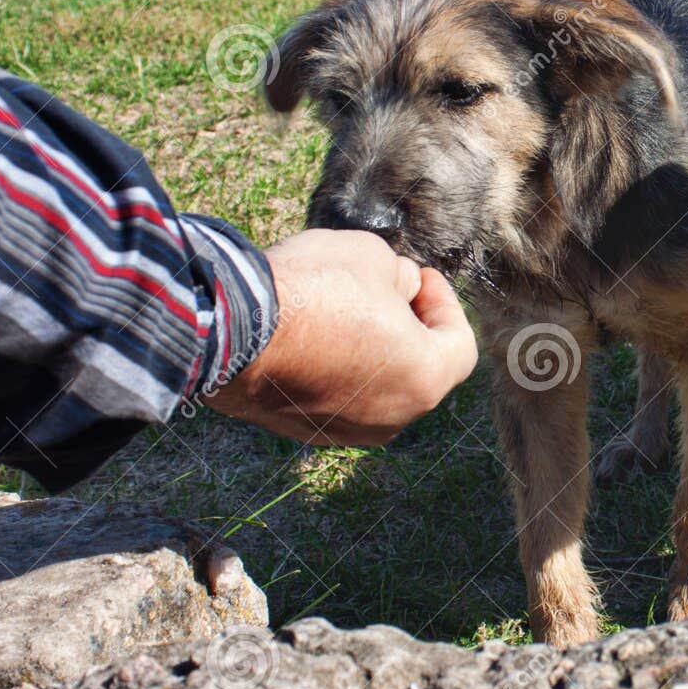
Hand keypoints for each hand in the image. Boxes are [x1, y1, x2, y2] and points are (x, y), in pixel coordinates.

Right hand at [207, 229, 477, 444]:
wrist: (229, 328)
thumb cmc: (313, 290)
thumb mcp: (374, 257)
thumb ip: (401, 278)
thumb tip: (400, 289)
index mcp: (425, 379)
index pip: (458, 342)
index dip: (445, 303)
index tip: (422, 275)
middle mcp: (393, 417)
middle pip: (418, 367)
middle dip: (409, 324)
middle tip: (389, 287)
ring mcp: (346, 430)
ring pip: (376, 385)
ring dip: (372, 348)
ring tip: (346, 306)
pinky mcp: (304, 430)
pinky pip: (335, 396)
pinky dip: (335, 368)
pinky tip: (313, 333)